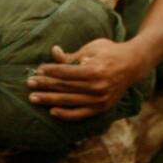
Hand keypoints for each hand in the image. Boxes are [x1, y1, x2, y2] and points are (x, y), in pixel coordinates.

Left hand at [28, 39, 144, 120]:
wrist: (133, 65)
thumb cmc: (110, 52)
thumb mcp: (92, 48)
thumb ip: (72, 55)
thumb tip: (53, 52)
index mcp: (95, 70)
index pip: (66, 72)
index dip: (50, 71)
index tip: (38, 70)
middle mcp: (97, 87)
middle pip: (65, 87)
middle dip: (45, 85)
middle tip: (29, 84)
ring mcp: (99, 99)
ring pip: (69, 101)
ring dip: (49, 100)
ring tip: (33, 98)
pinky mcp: (101, 107)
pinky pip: (80, 114)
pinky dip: (66, 114)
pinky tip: (52, 111)